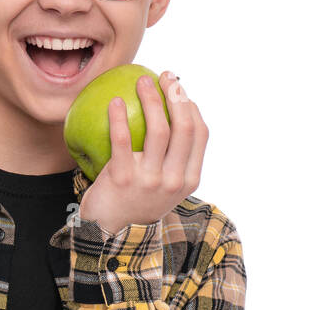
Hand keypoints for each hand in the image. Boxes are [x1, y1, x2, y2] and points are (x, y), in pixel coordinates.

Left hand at [77, 70, 207, 234]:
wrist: (109, 232)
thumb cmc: (136, 202)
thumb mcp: (165, 187)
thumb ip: (174, 161)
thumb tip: (174, 118)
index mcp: (189, 179)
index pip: (199, 134)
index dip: (192, 107)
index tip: (180, 90)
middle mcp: (174, 180)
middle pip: (183, 127)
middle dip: (177, 95)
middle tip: (164, 77)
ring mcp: (149, 180)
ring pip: (158, 129)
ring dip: (151, 98)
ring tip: (140, 80)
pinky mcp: (122, 178)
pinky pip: (121, 140)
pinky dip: (118, 116)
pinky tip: (113, 100)